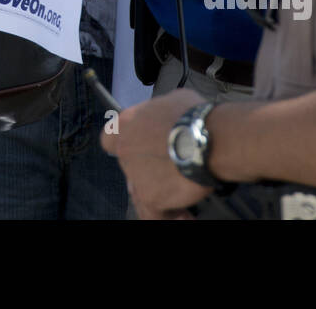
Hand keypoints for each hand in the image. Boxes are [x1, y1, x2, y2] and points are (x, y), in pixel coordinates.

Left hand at [100, 87, 213, 218]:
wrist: (207, 138)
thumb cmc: (194, 115)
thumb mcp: (172, 100)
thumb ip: (159, 114)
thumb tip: (164, 117)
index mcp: (127, 123)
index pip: (109, 139)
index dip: (123, 145)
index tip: (137, 148)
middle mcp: (125, 149)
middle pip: (129, 166)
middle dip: (147, 169)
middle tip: (170, 169)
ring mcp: (135, 174)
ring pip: (139, 190)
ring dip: (159, 192)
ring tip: (181, 191)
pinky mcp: (149, 195)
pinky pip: (154, 213)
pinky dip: (170, 215)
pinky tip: (185, 215)